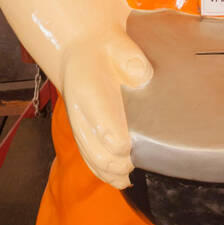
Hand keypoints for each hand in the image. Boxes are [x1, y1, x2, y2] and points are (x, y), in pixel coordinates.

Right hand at [60, 27, 152, 188]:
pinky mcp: (86, 137)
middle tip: (140, 161)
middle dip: (120, 163)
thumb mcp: (116, 44)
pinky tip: (124, 179)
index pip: (101, 123)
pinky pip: (92, 162)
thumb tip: (143, 75)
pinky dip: (108, 175)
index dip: (116, 140)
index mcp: (87, 91)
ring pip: (94, 162)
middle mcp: (80, 116)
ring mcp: (81, 129)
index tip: (129, 146)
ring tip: (133, 176)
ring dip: (114, 174)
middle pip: (97, 152)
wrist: (80, 54)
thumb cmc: (103, 50)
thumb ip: (129, 58)